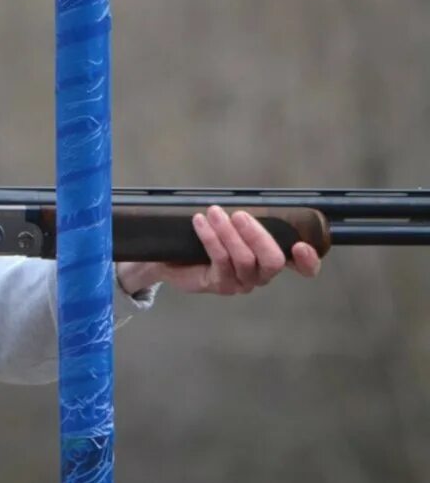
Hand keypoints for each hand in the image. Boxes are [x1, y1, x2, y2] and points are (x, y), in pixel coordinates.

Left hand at [116, 205, 321, 295]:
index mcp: (271, 259)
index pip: (303, 268)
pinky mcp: (220, 284)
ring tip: (213, 213)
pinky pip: (219, 260)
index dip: (308, 260)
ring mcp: (241, 282)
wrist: (174, 259)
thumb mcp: (231, 225)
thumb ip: (245, 218)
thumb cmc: (207, 239)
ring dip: (228, 232)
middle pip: (272, 261)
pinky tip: (200, 222)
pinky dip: (210, 237)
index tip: (300, 246)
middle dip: (257, 235)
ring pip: (244, 259)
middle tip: (239, 215)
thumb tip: (245, 199)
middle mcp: (261, 274)